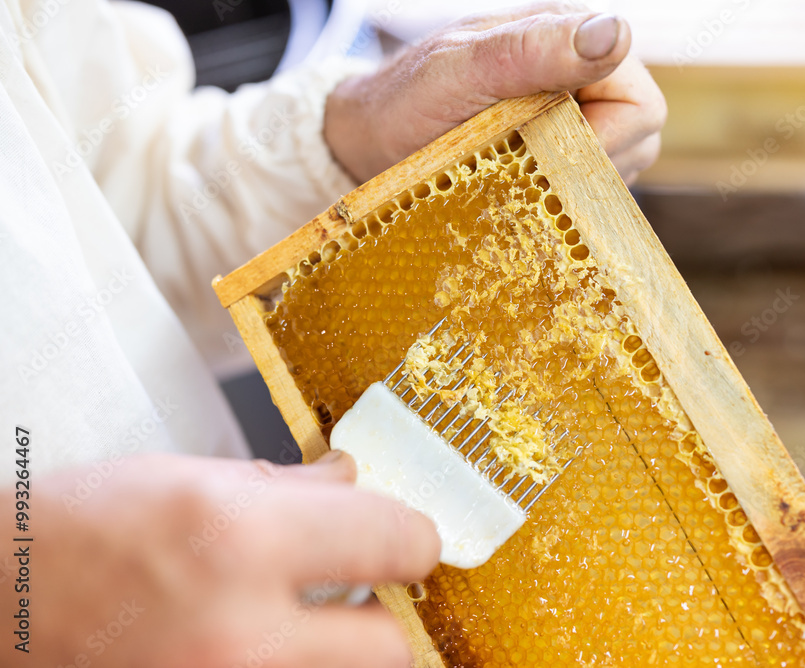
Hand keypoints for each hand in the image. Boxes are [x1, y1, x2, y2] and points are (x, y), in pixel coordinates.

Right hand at [1, 451, 439, 667]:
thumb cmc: (65, 537)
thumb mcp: (181, 479)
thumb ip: (285, 488)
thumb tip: (352, 484)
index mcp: (237, 540)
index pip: (395, 542)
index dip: (413, 535)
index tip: (411, 535)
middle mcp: (238, 633)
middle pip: (391, 646)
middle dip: (387, 612)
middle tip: (366, 587)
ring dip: (339, 650)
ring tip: (301, 617)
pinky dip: (290, 666)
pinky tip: (259, 641)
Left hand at [324, 3, 666, 184]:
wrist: (366, 139)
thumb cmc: (405, 101)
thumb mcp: (461, 71)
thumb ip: (533, 49)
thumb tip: (614, 31)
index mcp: (569, 37)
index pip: (640, 105)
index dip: (603, 144)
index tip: (542, 157)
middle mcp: (581, 74)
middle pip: (639, 137)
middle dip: (585, 165)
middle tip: (522, 168)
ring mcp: (574, 113)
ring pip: (619, 166)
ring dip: (571, 183)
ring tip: (514, 175)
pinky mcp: (559, 149)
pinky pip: (590, 183)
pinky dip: (560, 195)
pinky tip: (518, 187)